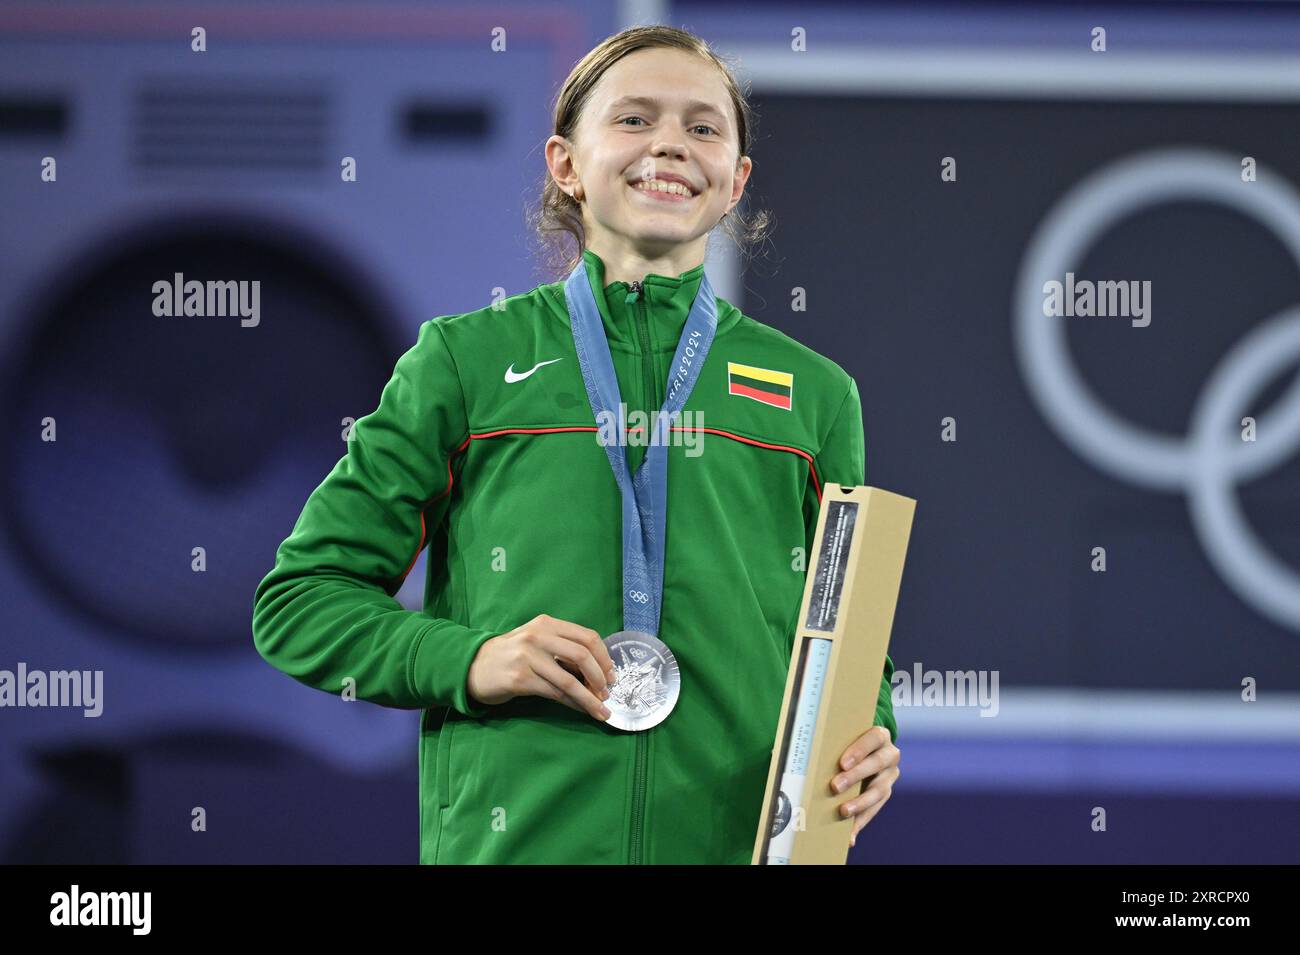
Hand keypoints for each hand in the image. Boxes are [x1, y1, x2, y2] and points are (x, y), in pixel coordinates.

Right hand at [466, 613, 617, 720]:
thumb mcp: (537, 641)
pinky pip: (554, 694)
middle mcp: (537, 636)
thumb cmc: (511, 655)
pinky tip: (581, 710)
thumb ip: (563, 648)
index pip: (587, 637)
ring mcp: (527, 657)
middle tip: (607, 693)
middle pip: (582, 656)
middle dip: (600, 677)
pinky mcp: (520, 679)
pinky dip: (573, 704)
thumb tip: (598, 671)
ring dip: (590, 698)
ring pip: (569, 680)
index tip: (611, 675)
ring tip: (601, 710)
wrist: (474, 666)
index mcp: (546, 624)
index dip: (604, 658)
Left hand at [829, 725, 899, 845]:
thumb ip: (831, 742)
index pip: (874, 738)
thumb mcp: (845, 737)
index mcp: (880, 735)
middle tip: (834, 786)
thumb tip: (797, 750)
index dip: (859, 750)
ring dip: (860, 803)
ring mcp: (890, 775)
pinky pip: (875, 810)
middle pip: (876, 764)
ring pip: (879, 790)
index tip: (842, 763)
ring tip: (843, 812)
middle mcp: (890, 754)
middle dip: (855, 776)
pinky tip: (849, 836)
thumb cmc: (847, 740)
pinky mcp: (886, 793)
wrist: (867, 748)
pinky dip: (860, 822)